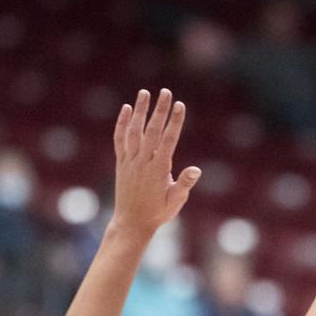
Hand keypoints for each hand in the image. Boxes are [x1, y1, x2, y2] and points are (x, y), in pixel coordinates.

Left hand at [110, 88, 200, 238]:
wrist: (132, 223)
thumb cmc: (157, 213)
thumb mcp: (175, 201)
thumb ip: (184, 184)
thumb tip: (196, 170)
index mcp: (159, 169)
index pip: (168, 140)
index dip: (175, 121)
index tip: (180, 105)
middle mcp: (143, 162)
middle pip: (152, 131)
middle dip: (159, 110)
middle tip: (166, 92)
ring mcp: (130, 161)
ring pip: (134, 131)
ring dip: (139, 111)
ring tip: (144, 92)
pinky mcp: (121, 163)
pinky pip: (120, 140)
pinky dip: (122, 124)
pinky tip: (126, 109)